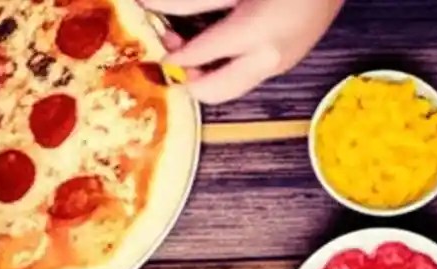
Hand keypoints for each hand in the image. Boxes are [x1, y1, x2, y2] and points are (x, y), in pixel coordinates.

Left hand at [144, 0, 343, 103]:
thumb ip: (193, 0)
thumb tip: (150, 5)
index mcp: (256, 34)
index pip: (197, 55)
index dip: (170, 50)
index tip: (151, 40)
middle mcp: (267, 59)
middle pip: (212, 91)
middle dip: (185, 77)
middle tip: (169, 51)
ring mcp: (279, 65)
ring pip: (228, 90)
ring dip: (204, 75)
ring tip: (191, 44)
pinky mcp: (286, 63)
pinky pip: (244, 78)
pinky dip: (223, 69)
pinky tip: (218, 45)